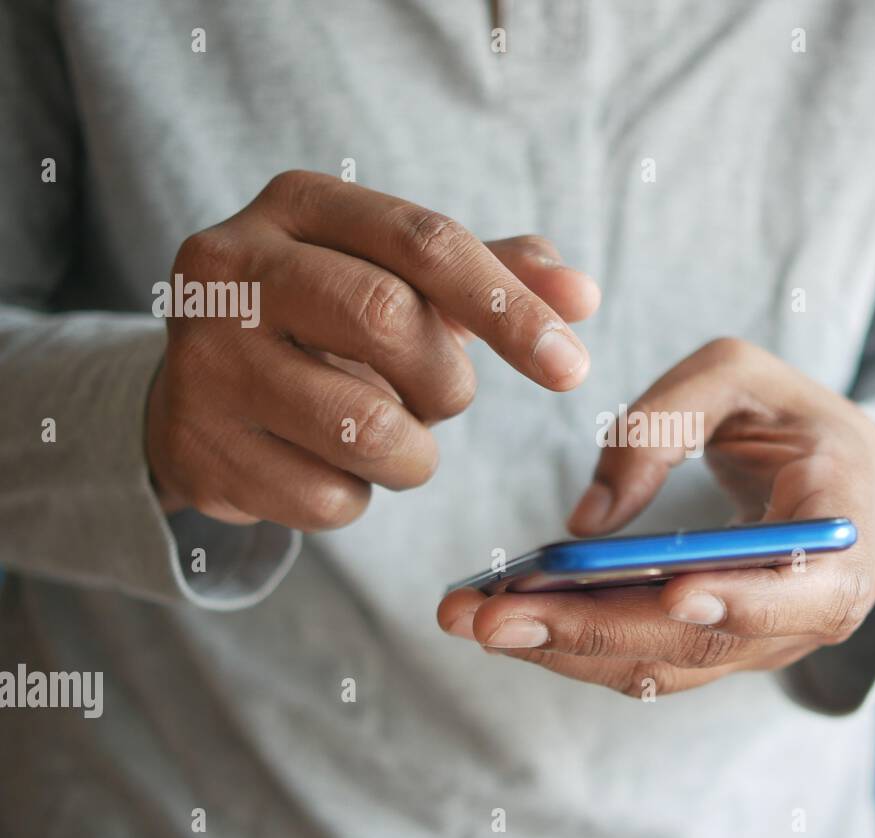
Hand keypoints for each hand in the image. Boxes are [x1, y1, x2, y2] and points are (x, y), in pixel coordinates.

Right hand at [145, 171, 599, 529]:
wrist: (205, 385)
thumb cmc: (331, 320)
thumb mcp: (404, 276)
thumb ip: (493, 275)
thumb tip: (582, 295)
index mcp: (297, 204)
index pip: (424, 241)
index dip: (509, 307)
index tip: (572, 368)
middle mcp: (231, 268)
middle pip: (388, 321)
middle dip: (448, 382)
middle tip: (443, 398)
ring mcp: (203, 361)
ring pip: (367, 428)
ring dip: (413, 452)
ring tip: (387, 432)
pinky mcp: (196, 449)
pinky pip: (329, 499)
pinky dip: (360, 495)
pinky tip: (329, 463)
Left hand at [437, 338, 874, 696]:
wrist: (860, 493)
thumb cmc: (801, 423)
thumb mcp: (742, 378)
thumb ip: (663, 423)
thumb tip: (585, 522)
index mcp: (843, 530)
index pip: (803, 584)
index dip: (742, 598)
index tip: (675, 593)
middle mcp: (809, 611)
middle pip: (700, 642)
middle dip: (590, 632)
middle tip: (493, 617)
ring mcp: (762, 645)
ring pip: (661, 668)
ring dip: (562, 651)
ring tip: (470, 619)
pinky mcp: (718, 655)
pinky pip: (646, 665)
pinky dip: (574, 650)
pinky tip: (506, 624)